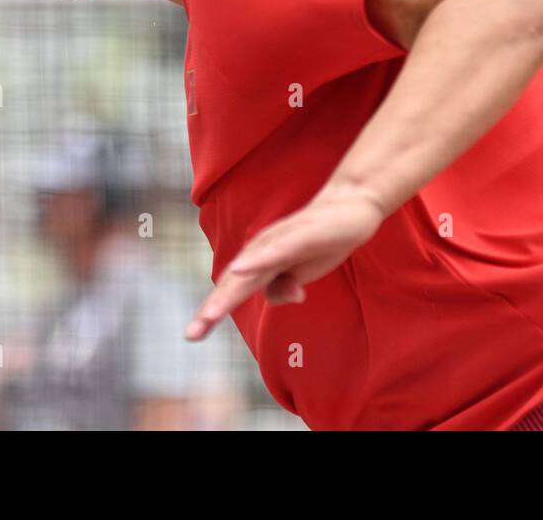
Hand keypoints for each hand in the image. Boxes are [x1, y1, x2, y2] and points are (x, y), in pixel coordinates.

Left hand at [184, 181, 386, 340]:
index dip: (212, 311)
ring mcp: (279, 242)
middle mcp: (262, 250)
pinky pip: (276, 251)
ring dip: (228, 293)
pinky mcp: (299, 235)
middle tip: (192, 334)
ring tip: (210, 315)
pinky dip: (257, 262)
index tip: (193, 335)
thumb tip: (278, 299)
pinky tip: (242, 270)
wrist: (350, 207)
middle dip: (212, 309)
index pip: (231, 290)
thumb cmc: (321, 240)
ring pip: (249, 270)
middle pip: (233, 283)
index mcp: (260, 262)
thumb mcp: (301, 274)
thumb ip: (283, 288)